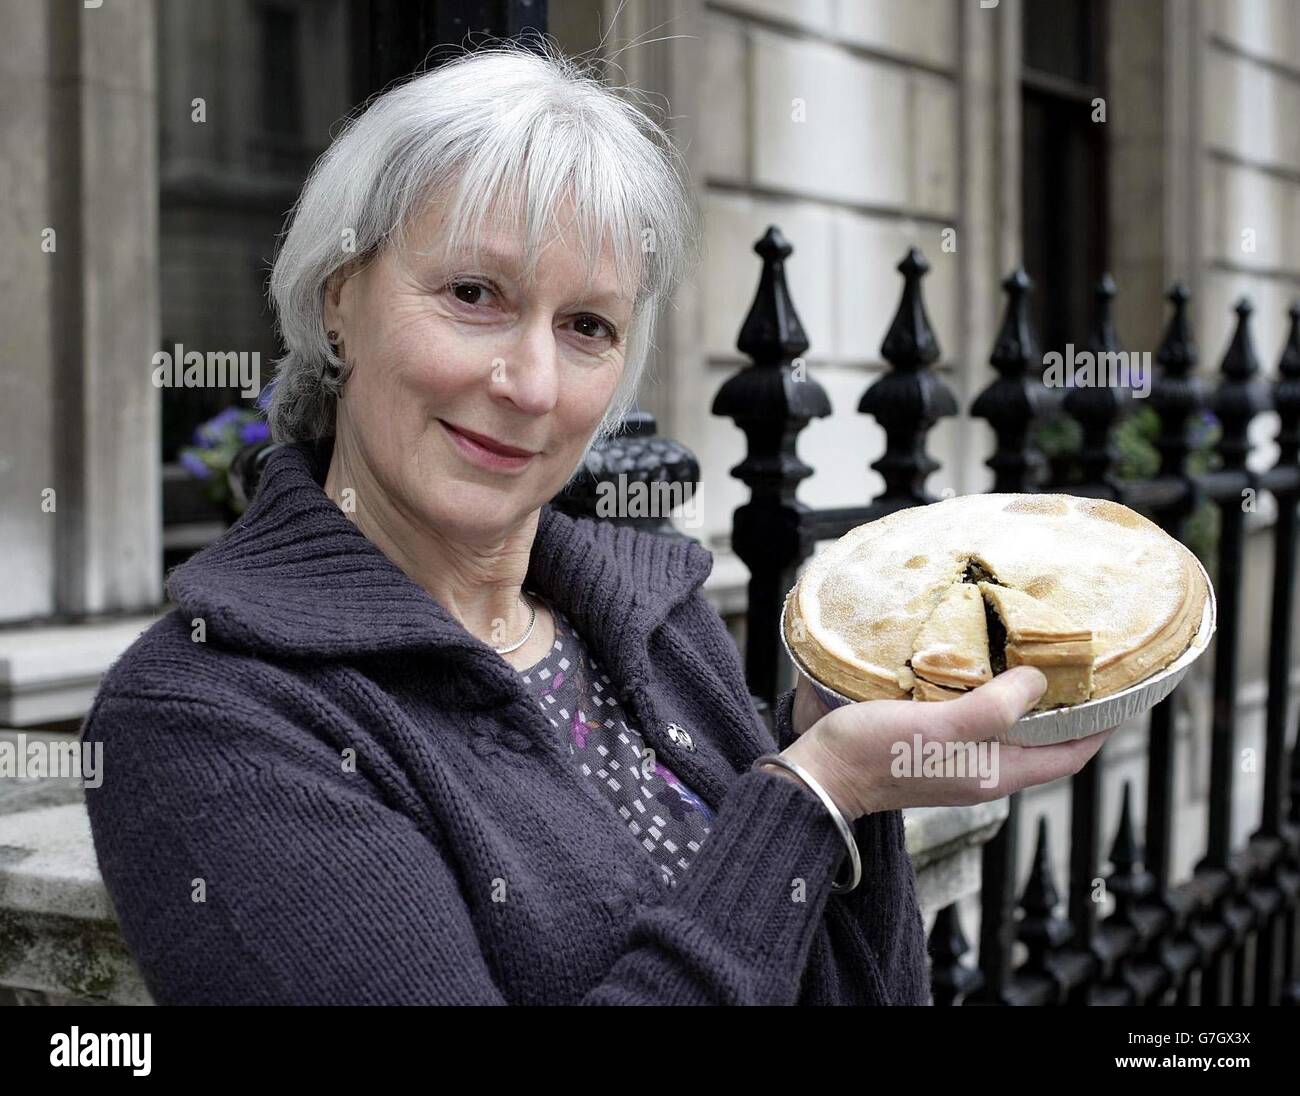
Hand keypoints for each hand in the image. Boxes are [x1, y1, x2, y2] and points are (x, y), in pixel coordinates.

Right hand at [775, 666, 1115, 820]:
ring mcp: (958, 764)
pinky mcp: (933, 751)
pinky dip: (995, 700)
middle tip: (1081, 665)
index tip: (1123, 692)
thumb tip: (1040, 682)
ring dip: (1031, 702)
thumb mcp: (941, 727)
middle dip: (1070, 709)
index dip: (1102, 727)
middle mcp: (984, 773)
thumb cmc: (876, 754)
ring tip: (1038, 660)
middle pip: (1045, 743)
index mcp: (995, 773)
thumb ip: (993, 708)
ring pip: (1013, 732)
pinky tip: (981, 673)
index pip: (1070, 755)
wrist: (821, 776)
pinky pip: (981, 725)